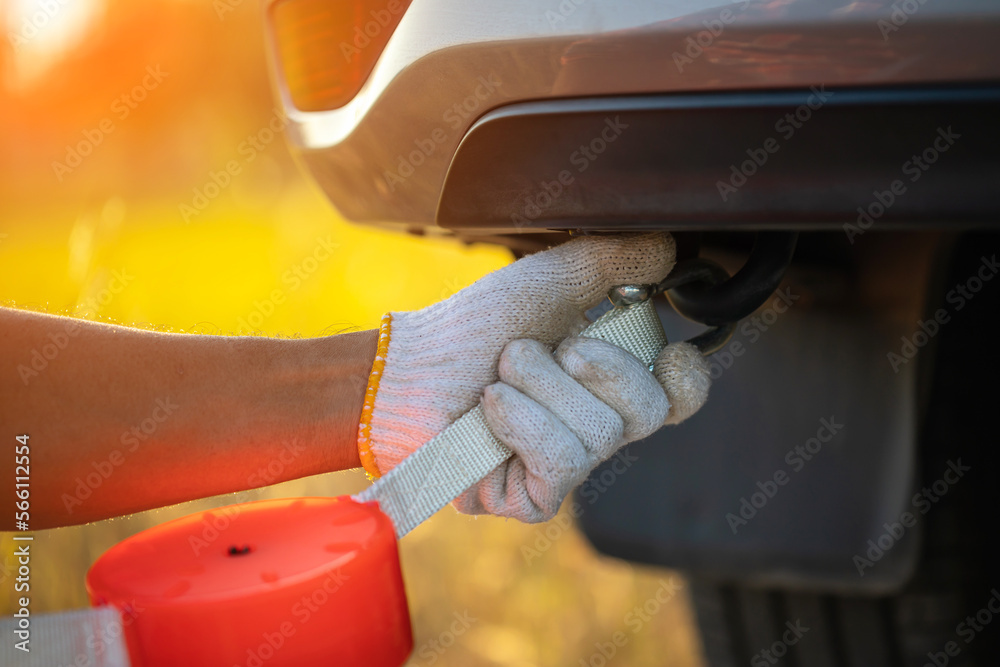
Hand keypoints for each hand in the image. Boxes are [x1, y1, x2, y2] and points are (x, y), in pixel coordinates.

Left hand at [358, 233, 710, 521]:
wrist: (412, 367)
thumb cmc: (477, 326)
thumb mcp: (547, 282)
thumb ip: (609, 262)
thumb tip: (667, 247)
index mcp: (610, 381)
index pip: (680, 398)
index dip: (688, 380)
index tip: (668, 351)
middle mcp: (597, 427)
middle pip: (647, 411)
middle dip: (596, 367)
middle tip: (541, 346)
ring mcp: (568, 466)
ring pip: (599, 434)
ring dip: (540, 386)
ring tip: (499, 373)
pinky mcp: (535, 498)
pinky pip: (562, 464)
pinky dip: (522, 422)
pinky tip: (490, 408)